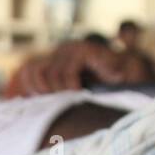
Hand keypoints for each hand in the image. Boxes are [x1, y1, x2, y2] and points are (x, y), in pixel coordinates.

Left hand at [6, 40, 131, 96]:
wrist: (126, 77)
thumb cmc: (98, 90)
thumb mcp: (69, 93)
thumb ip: (52, 95)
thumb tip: (28, 105)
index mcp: (54, 61)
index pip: (28, 71)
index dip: (30, 87)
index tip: (41, 102)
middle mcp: (60, 52)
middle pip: (34, 71)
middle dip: (43, 91)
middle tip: (57, 102)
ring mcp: (71, 49)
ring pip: (51, 74)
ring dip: (60, 91)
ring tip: (73, 97)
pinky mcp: (83, 50)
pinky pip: (67, 71)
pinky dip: (71, 85)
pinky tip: (80, 91)